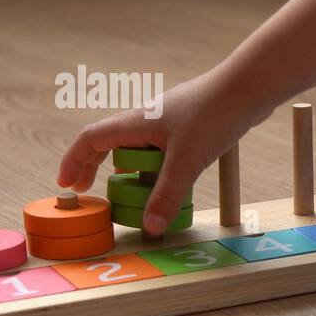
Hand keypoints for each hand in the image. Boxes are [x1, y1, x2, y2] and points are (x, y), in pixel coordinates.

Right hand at [56, 67, 264, 234]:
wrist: (250, 87)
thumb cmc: (215, 115)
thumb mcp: (187, 161)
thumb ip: (167, 195)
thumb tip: (150, 228)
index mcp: (136, 122)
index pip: (91, 140)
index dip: (74, 161)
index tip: (66, 184)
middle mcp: (147, 118)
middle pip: (110, 142)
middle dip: (95, 166)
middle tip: (89, 190)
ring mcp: (169, 121)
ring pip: (139, 146)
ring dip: (130, 168)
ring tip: (130, 192)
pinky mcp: (190, 125)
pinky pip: (162, 148)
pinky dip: (156, 165)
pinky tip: (169, 177)